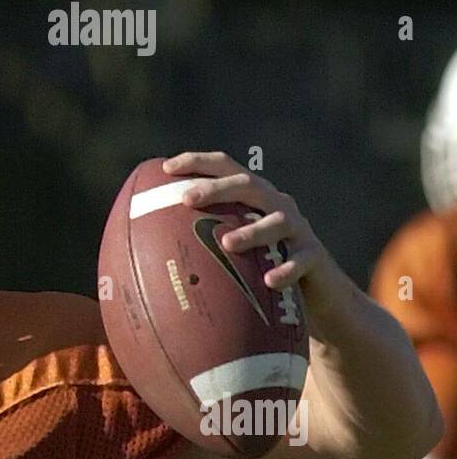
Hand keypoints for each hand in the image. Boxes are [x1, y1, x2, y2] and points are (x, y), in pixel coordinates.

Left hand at [163, 152, 348, 331]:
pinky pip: (301, 261)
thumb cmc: (261, 275)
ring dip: (252, 230)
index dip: (199, 162)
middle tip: (187, 199)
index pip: (227, 169)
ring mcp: (298, 231)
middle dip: (218, 188)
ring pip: (278, 221)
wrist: (318, 296)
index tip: (166, 168)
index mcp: (254, 200)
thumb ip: (200, 252)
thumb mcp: (231, 258)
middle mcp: (277, 206)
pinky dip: (286, 270)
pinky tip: (270, 281)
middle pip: (249, 185)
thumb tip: (140, 269)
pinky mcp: (314, 258)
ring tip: (226, 243)